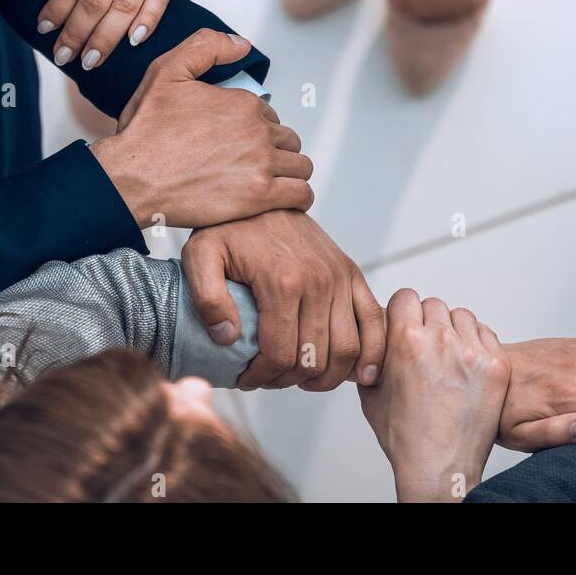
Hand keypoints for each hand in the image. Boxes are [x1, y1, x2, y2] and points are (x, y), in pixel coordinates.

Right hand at [91, 29, 314, 227]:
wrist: (130, 178)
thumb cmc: (145, 132)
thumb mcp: (167, 71)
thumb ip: (207, 47)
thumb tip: (242, 45)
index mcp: (243, 104)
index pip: (271, 116)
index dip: (256, 128)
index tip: (238, 142)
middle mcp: (257, 132)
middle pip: (289, 140)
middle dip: (275, 150)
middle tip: (249, 163)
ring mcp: (261, 165)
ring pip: (300, 165)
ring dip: (288, 172)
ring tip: (267, 180)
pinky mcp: (260, 197)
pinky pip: (301, 193)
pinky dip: (297, 196)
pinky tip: (280, 197)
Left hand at [181, 210, 384, 390]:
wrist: (263, 195)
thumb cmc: (228, 228)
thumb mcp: (200, 256)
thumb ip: (207, 299)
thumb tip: (229, 340)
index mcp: (283, 282)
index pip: (280, 355)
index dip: (262, 378)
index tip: (246, 378)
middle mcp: (319, 281)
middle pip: (314, 358)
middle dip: (290, 380)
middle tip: (271, 378)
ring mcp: (340, 277)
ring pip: (347, 349)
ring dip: (327, 375)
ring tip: (303, 377)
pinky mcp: (352, 273)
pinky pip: (374, 321)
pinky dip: (373, 352)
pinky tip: (359, 373)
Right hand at [358, 290, 509, 501]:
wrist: (440, 468)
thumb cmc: (406, 437)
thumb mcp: (371, 393)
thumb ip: (375, 357)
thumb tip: (377, 341)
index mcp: (406, 340)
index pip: (405, 297)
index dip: (402, 311)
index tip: (405, 323)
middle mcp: (440, 340)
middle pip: (434, 305)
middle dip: (427, 322)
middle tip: (426, 347)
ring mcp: (472, 351)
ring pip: (462, 316)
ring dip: (454, 330)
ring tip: (448, 358)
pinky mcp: (496, 365)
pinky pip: (486, 333)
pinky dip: (476, 344)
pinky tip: (466, 367)